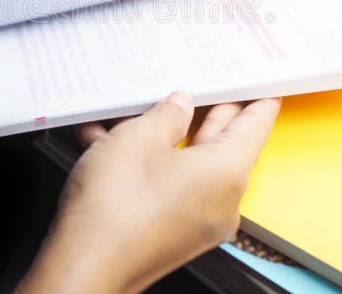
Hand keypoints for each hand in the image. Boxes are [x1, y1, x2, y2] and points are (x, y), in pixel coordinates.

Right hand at [17, 92, 280, 293]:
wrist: (82, 266)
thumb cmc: (115, 207)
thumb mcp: (139, 137)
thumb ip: (168, 113)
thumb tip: (180, 104)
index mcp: (227, 172)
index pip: (257, 123)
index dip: (258, 93)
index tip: (258, 77)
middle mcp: (220, 198)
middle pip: (222, 141)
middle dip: (207, 106)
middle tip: (201, 76)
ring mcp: (195, 217)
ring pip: (187, 160)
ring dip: (166, 131)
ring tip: (142, 101)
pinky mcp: (168, 227)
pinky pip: (166, 182)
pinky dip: (146, 159)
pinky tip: (110, 135)